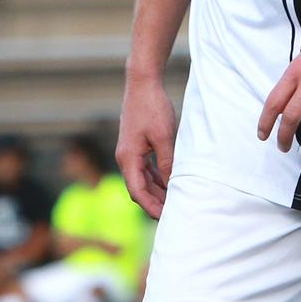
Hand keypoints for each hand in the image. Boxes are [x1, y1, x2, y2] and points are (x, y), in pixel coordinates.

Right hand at [118, 71, 177, 217]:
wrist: (143, 83)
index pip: (137, 192)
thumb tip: (172, 186)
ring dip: (156, 191)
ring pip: (142, 179)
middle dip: (155, 203)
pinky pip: (145, 168)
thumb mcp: (165, 137)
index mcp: (128, 158)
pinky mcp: (136, 145)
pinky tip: (169, 182)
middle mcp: (125, 158)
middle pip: (138, 189)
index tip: (166, 218)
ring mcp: (129, 152)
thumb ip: (167, 163)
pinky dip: (156, 178)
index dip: (151, 207)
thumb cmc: (153, 107)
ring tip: (174, 201)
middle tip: (175, 213)